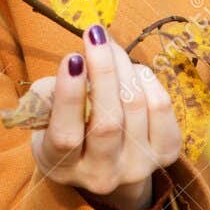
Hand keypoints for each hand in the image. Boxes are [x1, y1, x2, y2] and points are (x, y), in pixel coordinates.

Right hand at [27, 23, 180, 209]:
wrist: (105, 164)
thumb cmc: (67, 129)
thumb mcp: (44, 119)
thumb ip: (49, 96)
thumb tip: (74, 65)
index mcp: (63, 166)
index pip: (66, 136)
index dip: (70, 95)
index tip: (72, 57)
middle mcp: (102, 175)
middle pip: (108, 122)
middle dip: (103, 71)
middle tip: (96, 35)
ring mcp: (137, 167)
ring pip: (136, 107)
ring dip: (123, 66)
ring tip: (110, 47)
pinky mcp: (165, 154)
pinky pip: (162, 107)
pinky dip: (148, 80)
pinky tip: (133, 71)